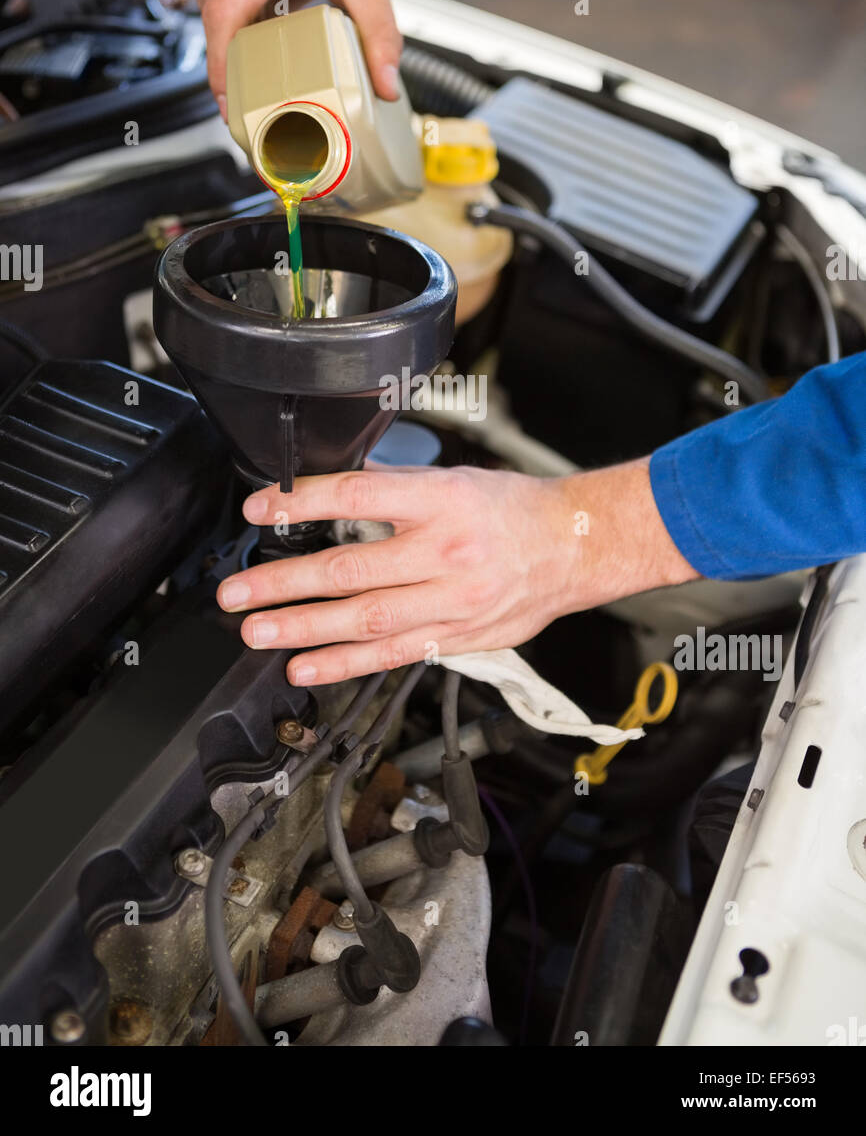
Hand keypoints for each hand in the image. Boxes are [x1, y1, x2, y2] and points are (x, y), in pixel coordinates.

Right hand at [193, 0, 400, 113]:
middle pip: (216, 26)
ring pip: (214, 23)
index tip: (228, 101)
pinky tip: (257, 67)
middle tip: (249, 120)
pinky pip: (219, 14)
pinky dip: (235, 42)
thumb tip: (384, 85)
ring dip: (232, 60)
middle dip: (229, 74)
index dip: (222, 62)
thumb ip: (380, 33)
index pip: (226, 14)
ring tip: (255, 99)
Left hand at [215, 460, 696, 684]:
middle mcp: (445, 552)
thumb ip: (393, 486)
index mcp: (441, 501)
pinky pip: (393, 655)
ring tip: (256, 631)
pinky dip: (344, 664)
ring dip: (303, 628)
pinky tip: (305, 666)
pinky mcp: (456, 638)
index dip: (302, 504)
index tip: (258, 509)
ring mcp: (452, 602)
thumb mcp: (453, 479)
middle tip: (236, 593)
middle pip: (351, 568)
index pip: (358, 498)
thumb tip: (332, 484)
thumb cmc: (512, 510)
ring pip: (365, 620)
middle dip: (284, 582)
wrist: (573, 549)